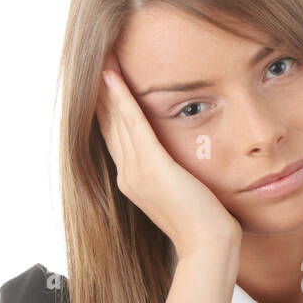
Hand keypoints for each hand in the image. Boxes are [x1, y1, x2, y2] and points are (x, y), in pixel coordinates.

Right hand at [96, 51, 241, 256]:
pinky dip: (121, 99)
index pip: (114, 136)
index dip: (106, 108)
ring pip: (114, 119)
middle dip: (99, 92)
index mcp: (132, 180)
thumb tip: (178, 162)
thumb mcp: (183, 192)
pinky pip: (131, 124)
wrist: (209, 246)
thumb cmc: (205, 223)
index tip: (101, 81)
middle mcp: (127, 174)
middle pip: (106, 124)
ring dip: (105, 87)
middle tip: (93, 59)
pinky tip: (113, 76)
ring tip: (100, 57)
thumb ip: (173, 174)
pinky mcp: (152, 167)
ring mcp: (136, 171)